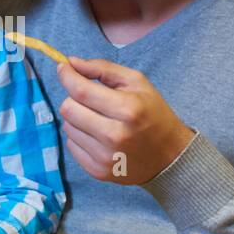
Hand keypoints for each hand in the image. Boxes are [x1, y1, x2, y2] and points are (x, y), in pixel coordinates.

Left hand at [56, 57, 193, 184]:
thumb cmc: (153, 113)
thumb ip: (103, 69)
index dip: (67, 76)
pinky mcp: (98, 171)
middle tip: (88, 97)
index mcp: (128, 109)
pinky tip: (98, 135)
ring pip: (67, 127)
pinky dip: (80, 136)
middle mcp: (115, 135)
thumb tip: (71, 62)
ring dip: (77, 118)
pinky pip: (71, 145)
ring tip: (98, 118)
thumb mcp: (137, 82)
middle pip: (68, 109)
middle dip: (74, 97)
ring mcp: (105, 156)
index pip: (81, 91)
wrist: (169, 156)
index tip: (63, 67)